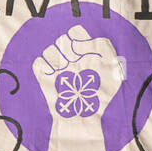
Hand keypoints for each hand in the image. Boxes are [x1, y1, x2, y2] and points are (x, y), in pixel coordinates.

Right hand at [32, 25, 125, 150]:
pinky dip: (45, 67)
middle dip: (68, 49)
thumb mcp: (113, 69)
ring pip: (49, 49)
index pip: (76, 31)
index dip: (78, 36)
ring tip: (65, 71)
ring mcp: (56, 69)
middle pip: (62, 39)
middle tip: (75, 62)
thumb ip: (103, 48)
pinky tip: (54, 76)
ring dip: (57, 58)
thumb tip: (81, 43)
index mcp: (86, 53)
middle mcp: (69, 59)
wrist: (86, 119)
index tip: (82, 48)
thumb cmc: (102, 95)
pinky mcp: (44, 79)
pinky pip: (39, 62)